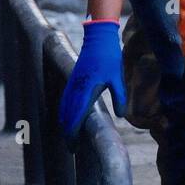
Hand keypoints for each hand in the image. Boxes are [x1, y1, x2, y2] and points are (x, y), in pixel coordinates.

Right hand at [60, 20, 126, 147]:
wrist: (98, 38)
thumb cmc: (109, 57)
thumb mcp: (118, 78)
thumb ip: (119, 97)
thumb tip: (121, 116)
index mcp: (86, 90)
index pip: (75, 117)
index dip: (73, 133)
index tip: (73, 146)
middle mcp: (76, 88)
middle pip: (66, 116)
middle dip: (67, 132)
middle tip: (71, 147)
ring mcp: (72, 83)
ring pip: (63, 108)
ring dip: (64, 123)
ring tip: (68, 136)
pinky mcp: (73, 79)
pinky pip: (64, 99)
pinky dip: (64, 112)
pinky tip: (67, 117)